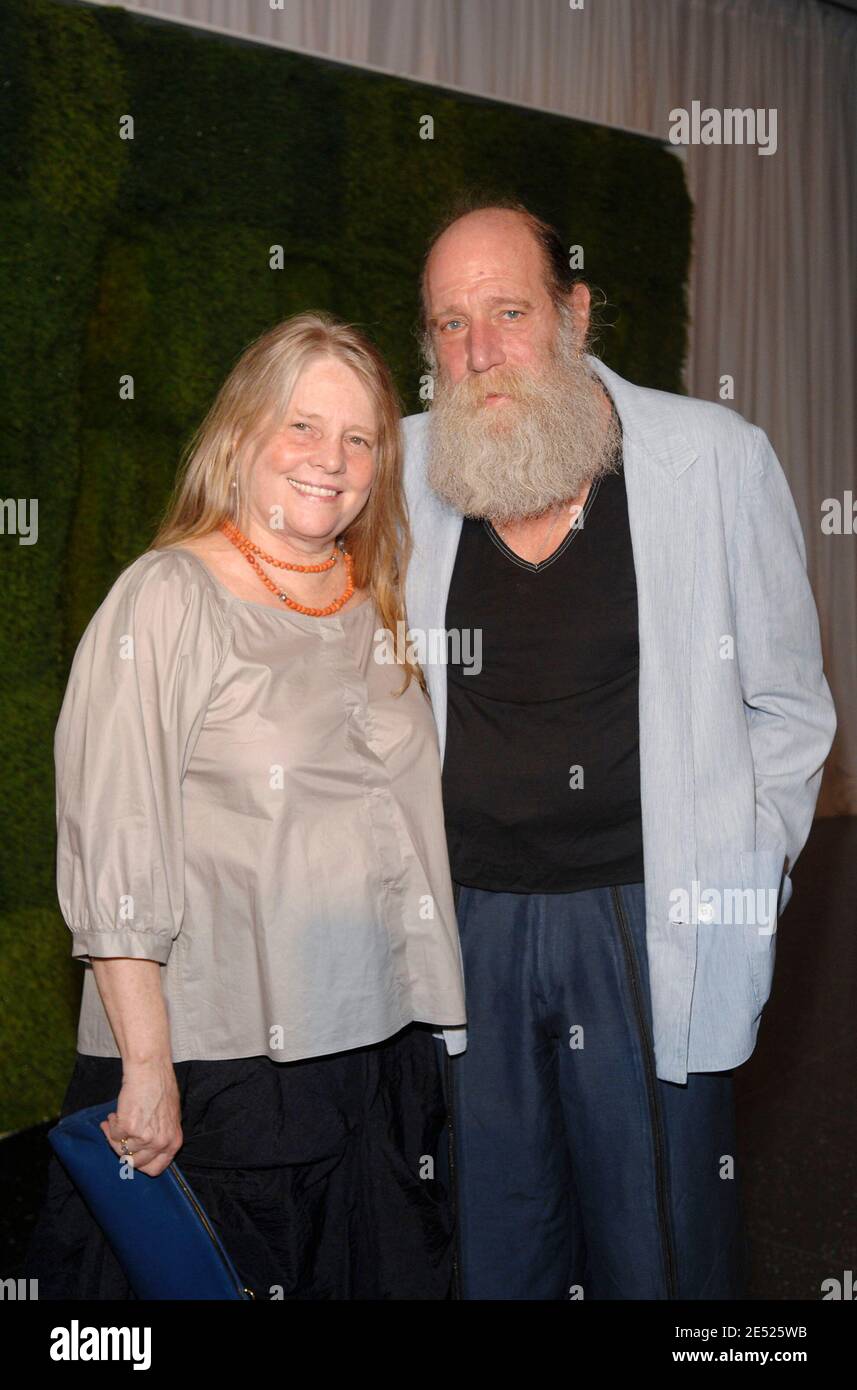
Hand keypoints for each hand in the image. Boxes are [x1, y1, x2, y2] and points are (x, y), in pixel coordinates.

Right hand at [101, 1059, 182, 1176]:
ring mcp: (144, 1137)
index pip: (155, 1169)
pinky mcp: (128, 1128)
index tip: (132, 1154)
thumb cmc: (161, 1087)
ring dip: (114, 1136)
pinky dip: (110, 1125)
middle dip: (123, 1151)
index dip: (140, 1164)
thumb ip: (160, 1136)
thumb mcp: (169, 1117)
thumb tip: (143, 1149)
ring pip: (120, 1150)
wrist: (150, 1069)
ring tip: (115, 1120)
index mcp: (173, 1142)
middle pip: (134, 1163)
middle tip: (118, 1138)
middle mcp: (160, 1143)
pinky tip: (115, 1113)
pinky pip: (112, 1135)